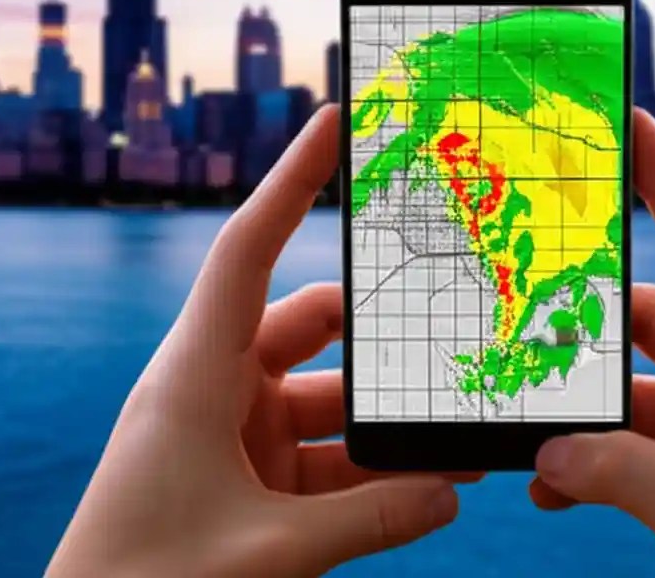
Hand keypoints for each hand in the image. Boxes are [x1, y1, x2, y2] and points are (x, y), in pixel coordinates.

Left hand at [48, 106, 469, 577]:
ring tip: (459, 434)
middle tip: (447, 319)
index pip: (248, 250)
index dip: (291, 179)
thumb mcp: (270, 551)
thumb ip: (371, 519)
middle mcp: (215, 388)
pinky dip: (372, 470)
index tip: (335, 120)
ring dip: (387, 421)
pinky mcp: (249, 479)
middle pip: (310, 326)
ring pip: (329, 401)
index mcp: (195, 374)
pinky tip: (426, 486)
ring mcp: (234, 434)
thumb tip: (452, 491)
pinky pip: (325, 456)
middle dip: (381, 334)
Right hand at [529, 109, 654, 576]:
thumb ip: (637, 488)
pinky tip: (554, 487)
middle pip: (647, 319)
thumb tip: (551, 450)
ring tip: (521, 427)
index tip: (633, 123)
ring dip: (579, 408)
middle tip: (513, 311)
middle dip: (582, 320)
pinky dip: (590, 457)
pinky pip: (634, 442)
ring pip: (631, 386)